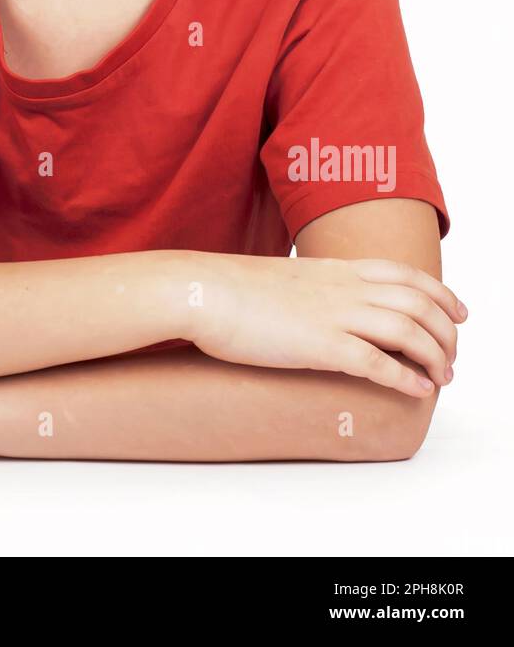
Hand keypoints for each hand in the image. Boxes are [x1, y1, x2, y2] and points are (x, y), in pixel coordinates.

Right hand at [181, 253, 465, 397]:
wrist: (202, 292)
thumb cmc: (230, 290)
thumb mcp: (284, 280)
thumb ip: (311, 290)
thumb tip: (318, 307)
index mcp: (335, 268)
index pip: (406, 274)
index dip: (440, 293)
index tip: (457, 312)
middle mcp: (344, 287)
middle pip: (418, 302)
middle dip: (446, 331)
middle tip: (452, 357)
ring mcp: (334, 314)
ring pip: (409, 330)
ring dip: (435, 356)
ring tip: (443, 377)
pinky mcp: (321, 345)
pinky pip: (379, 362)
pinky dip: (406, 377)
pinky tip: (418, 390)